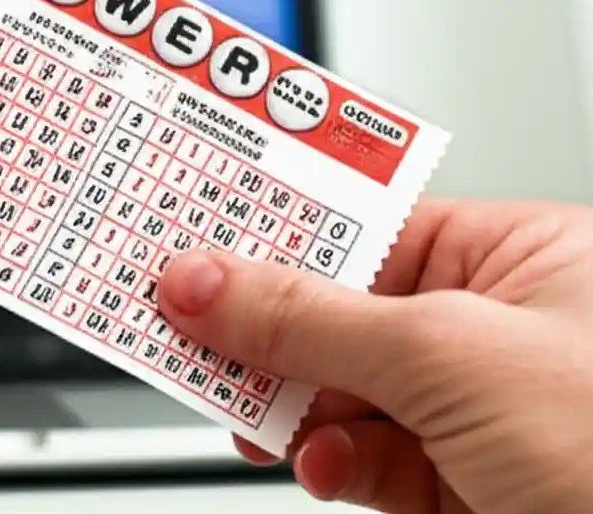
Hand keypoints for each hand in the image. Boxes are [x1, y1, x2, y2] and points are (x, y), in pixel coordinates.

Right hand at [157, 200, 592, 512]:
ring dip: (288, 404)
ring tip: (246, 408)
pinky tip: (319, 463)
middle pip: (340, 306)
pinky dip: (326, 462)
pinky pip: (360, 456)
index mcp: (520, 258)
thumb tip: (204, 281)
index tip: (193, 229)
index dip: (277, 226)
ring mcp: (474, 412)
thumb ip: (311, 318)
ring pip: (338, 388)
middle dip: (267, 323)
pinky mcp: (458, 484)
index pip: (368, 221)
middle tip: (184, 319)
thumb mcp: (449, 357)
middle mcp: (497, 328)